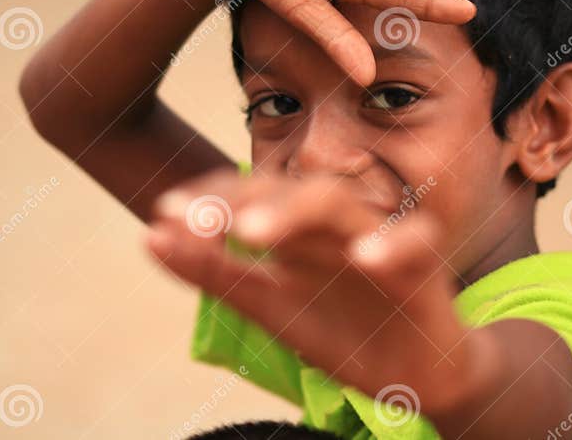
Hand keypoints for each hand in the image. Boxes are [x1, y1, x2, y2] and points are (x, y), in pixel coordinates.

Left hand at [144, 169, 477, 417]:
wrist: (414, 379)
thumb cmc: (340, 333)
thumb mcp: (268, 307)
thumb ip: (213, 272)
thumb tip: (148, 234)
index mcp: (297, 233)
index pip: (251, 196)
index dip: (210, 198)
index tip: (165, 212)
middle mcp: (333, 226)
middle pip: (290, 192)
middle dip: (245, 201)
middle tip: (199, 218)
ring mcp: (377, 241)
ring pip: (342, 208)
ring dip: (298, 213)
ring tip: (251, 233)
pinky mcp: (423, 269)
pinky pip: (414, 245)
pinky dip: (392, 247)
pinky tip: (364, 258)